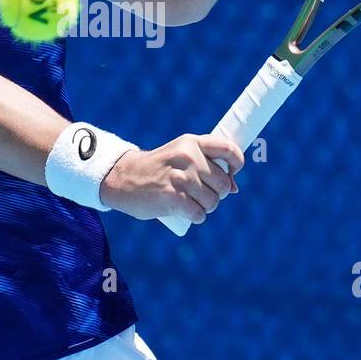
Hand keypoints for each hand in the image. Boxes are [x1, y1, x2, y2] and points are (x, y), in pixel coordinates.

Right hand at [100, 134, 243, 225]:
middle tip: (201, 194)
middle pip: (223, 183)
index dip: (237, 163)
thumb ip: (206, 166)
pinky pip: (199, 214)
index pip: (228, 149)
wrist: (123, 179)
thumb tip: (235, 188)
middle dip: (218, 194)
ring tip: (191, 202)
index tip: (232, 173)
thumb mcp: (180, 157)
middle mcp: (188, 157)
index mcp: (192, 143)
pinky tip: (186, 212)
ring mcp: (181, 178)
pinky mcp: (173, 198)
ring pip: (213, 201)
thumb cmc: (157, 170)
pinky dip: (196, 217)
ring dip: (206, 207)